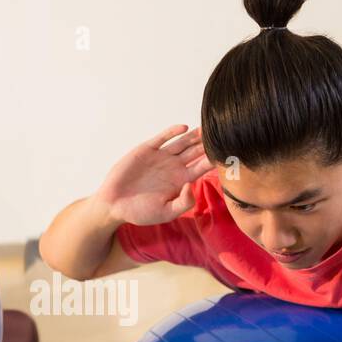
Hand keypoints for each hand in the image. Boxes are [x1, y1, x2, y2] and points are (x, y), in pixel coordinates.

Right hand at [96, 124, 213, 225]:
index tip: (227, 154)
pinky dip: (172, 132)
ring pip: (182, 143)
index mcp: (181, 181)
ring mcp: (161, 157)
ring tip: (207, 128)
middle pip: (195, 152)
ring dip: (194, 136)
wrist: (115, 205)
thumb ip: (183, 203)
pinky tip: (184, 128)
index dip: (213, 161)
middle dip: (207, 144)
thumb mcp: (166, 213)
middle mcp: (173, 167)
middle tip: (222, 134)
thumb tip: (192, 186)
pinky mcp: (147, 149)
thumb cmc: (140, 212)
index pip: (201, 168)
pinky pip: (162, 138)